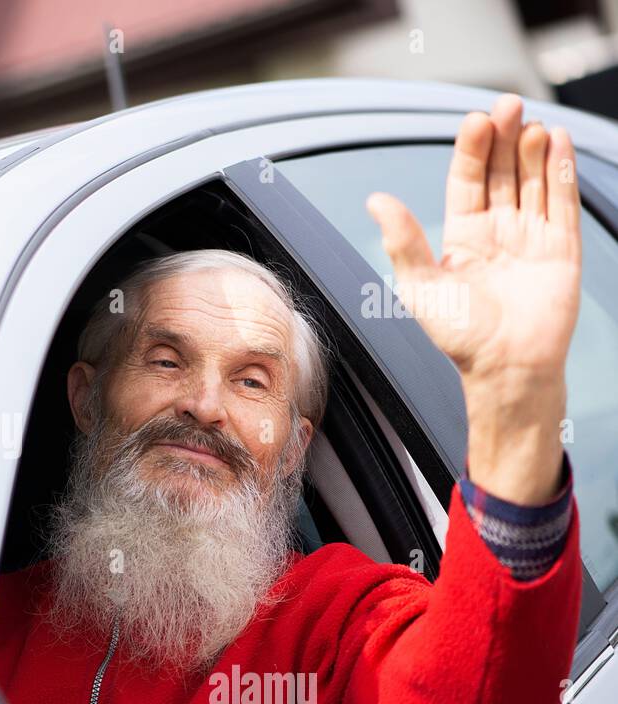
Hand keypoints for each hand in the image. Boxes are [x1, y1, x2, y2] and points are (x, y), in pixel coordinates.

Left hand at [366, 94, 581, 383]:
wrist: (506, 367)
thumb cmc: (459, 335)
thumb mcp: (420, 285)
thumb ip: (402, 241)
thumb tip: (375, 200)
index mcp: (462, 237)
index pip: (467, 180)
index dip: (472, 150)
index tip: (475, 119)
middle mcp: (497, 231)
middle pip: (502, 172)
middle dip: (504, 138)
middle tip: (507, 104)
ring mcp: (531, 237)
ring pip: (533, 181)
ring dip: (531, 150)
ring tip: (529, 121)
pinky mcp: (561, 248)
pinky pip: (561, 202)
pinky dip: (560, 171)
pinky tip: (557, 141)